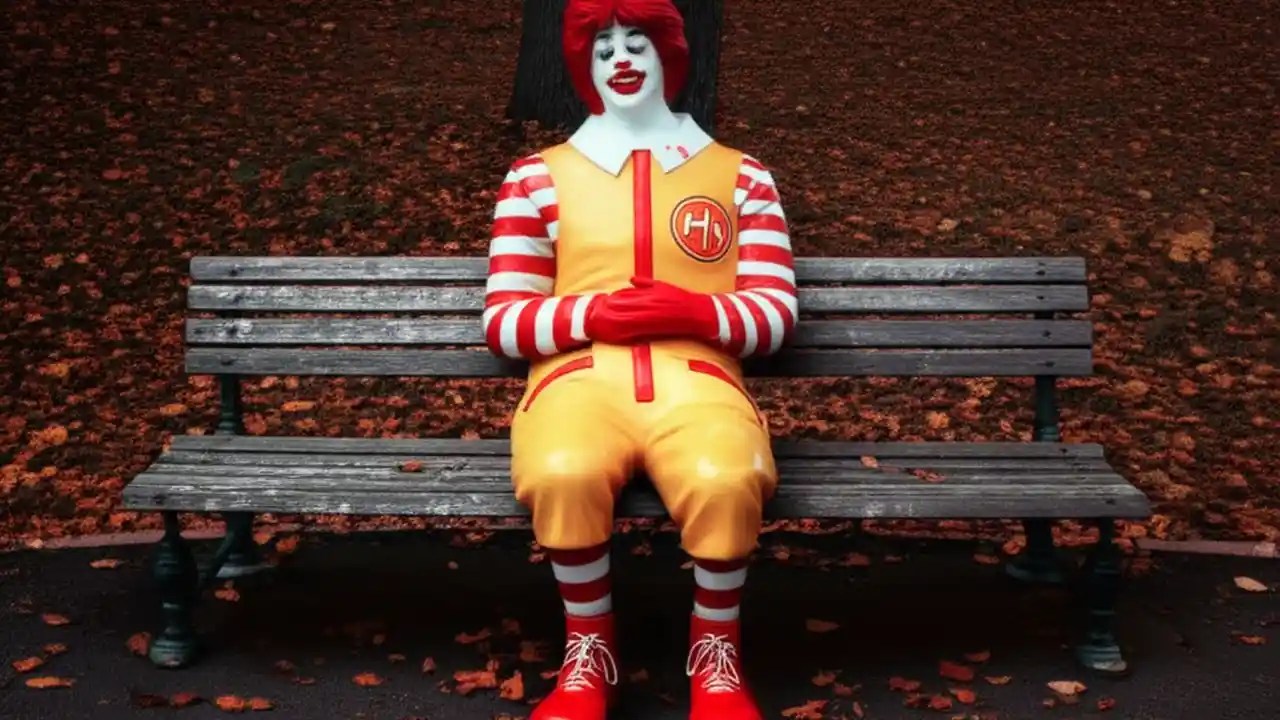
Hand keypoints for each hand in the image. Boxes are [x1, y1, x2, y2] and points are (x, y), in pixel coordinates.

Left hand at [584, 276, 717, 343]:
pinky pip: (637, 330)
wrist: (697, 313)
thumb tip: (630, 279)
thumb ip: (646, 283)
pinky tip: (618, 335)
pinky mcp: (655, 328)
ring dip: (615, 323)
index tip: (603, 302)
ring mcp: (651, 316)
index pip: (626, 295)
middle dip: (610, 312)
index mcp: (649, 293)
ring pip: (628, 320)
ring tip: (603, 327)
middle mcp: (648, 304)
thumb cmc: (681, 298)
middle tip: (597, 316)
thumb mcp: (663, 286)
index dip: (614, 299)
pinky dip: (626, 332)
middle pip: (624, 307)